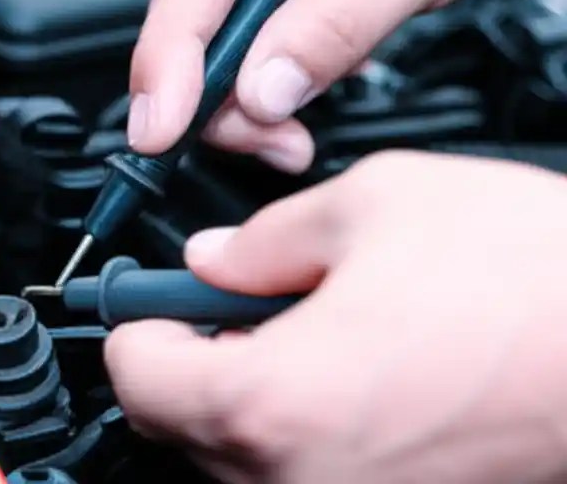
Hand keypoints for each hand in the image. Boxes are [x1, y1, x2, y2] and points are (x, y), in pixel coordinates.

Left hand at [104, 151, 566, 483]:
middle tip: (244, 298)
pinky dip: (310, 426)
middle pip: (181, 423)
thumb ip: (262, 240)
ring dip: (254, 391)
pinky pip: (310, 471)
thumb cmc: (538, 283)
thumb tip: (212, 259)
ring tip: (324, 329)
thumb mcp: (373, 205)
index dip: (139, 319)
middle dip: (197, 355)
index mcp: (270, 402)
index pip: (134, 377)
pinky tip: (364, 372)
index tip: (154, 295)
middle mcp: (297, 480)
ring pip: (243, 453)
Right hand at [129, 0, 566, 172]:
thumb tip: (260, 90)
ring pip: (194, 28)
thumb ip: (336, 25)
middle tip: (282, 138)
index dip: (172, 59)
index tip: (161, 129)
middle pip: (184, 11)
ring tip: (304, 107)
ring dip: (240, 86)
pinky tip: (296, 70)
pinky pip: (216, 23)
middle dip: (221, 91)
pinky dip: (250, 65)